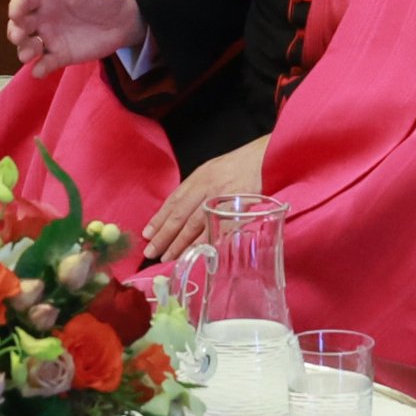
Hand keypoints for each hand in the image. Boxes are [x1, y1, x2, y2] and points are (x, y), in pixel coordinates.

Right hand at [7, 0, 144, 72]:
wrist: (123, 18)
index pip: (22, 1)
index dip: (15, 7)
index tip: (17, 13)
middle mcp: (43, 18)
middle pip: (18, 26)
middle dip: (14, 32)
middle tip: (19, 36)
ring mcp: (50, 38)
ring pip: (27, 47)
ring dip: (23, 51)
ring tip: (30, 54)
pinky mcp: (61, 55)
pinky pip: (45, 64)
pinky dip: (39, 69)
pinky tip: (40, 70)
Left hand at [143, 137, 271, 263]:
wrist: (268, 157)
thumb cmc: (241, 165)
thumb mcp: (214, 170)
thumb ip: (198, 188)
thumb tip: (179, 211)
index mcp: (200, 177)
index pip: (174, 200)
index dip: (159, 218)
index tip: (147, 234)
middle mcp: (207, 187)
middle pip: (181, 214)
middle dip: (164, 235)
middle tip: (151, 252)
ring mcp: (222, 198)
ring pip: (196, 224)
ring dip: (180, 243)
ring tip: (168, 257)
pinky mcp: (238, 209)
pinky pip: (219, 229)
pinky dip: (206, 242)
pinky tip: (197, 253)